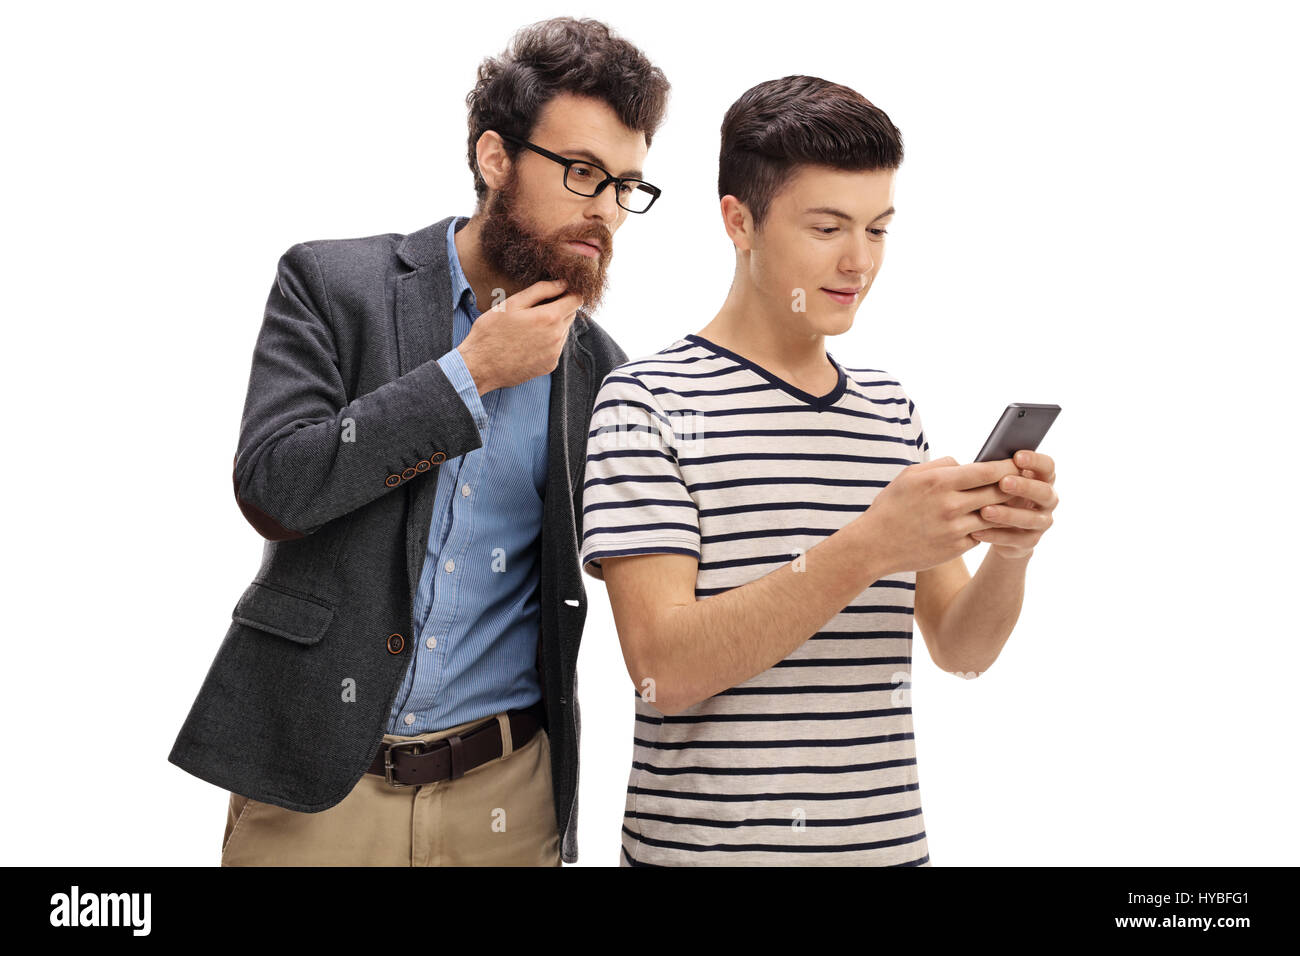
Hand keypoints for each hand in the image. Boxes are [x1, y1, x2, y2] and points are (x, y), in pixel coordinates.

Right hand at [457, 279, 583, 392]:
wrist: (480, 366)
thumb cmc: (491, 331)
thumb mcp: (512, 304)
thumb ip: (541, 290)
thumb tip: (563, 283)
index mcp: (549, 318)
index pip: (577, 299)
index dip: (569, 292)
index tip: (556, 291)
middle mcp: (558, 337)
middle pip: (571, 315)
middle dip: (559, 308)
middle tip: (535, 308)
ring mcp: (555, 353)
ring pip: (564, 331)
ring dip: (553, 325)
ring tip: (529, 327)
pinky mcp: (550, 366)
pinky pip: (556, 348)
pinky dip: (548, 342)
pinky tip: (528, 342)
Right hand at [861, 456, 1022, 575]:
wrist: (875, 544)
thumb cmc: (892, 506)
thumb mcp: (910, 475)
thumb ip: (941, 465)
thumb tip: (967, 463)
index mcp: (940, 482)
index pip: (987, 470)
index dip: (1008, 466)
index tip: (1019, 462)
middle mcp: (950, 505)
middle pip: (997, 492)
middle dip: (1015, 486)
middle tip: (1026, 481)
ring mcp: (955, 528)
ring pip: (994, 515)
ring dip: (1008, 508)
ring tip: (1017, 501)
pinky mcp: (956, 547)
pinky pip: (983, 534)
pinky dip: (991, 527)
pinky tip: (997, 522)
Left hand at [970, 450, 1056, 558]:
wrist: (999, 530)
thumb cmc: (997, 495)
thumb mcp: (997, 482)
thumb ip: (995, 472)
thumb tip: (977, 464)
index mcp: (1042, 479)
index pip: (1047, 466)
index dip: (1035, 460)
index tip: (1017, 457)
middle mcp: (1048, 500)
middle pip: (1044, 492)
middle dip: (1024, 486)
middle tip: (1003, 482)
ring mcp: (1042, 522)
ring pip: (1030, 518)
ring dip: (1008, 514)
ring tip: (985, 511)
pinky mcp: (1031, 541)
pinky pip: (1016, 539)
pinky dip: (996, 535)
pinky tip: (977, 531)